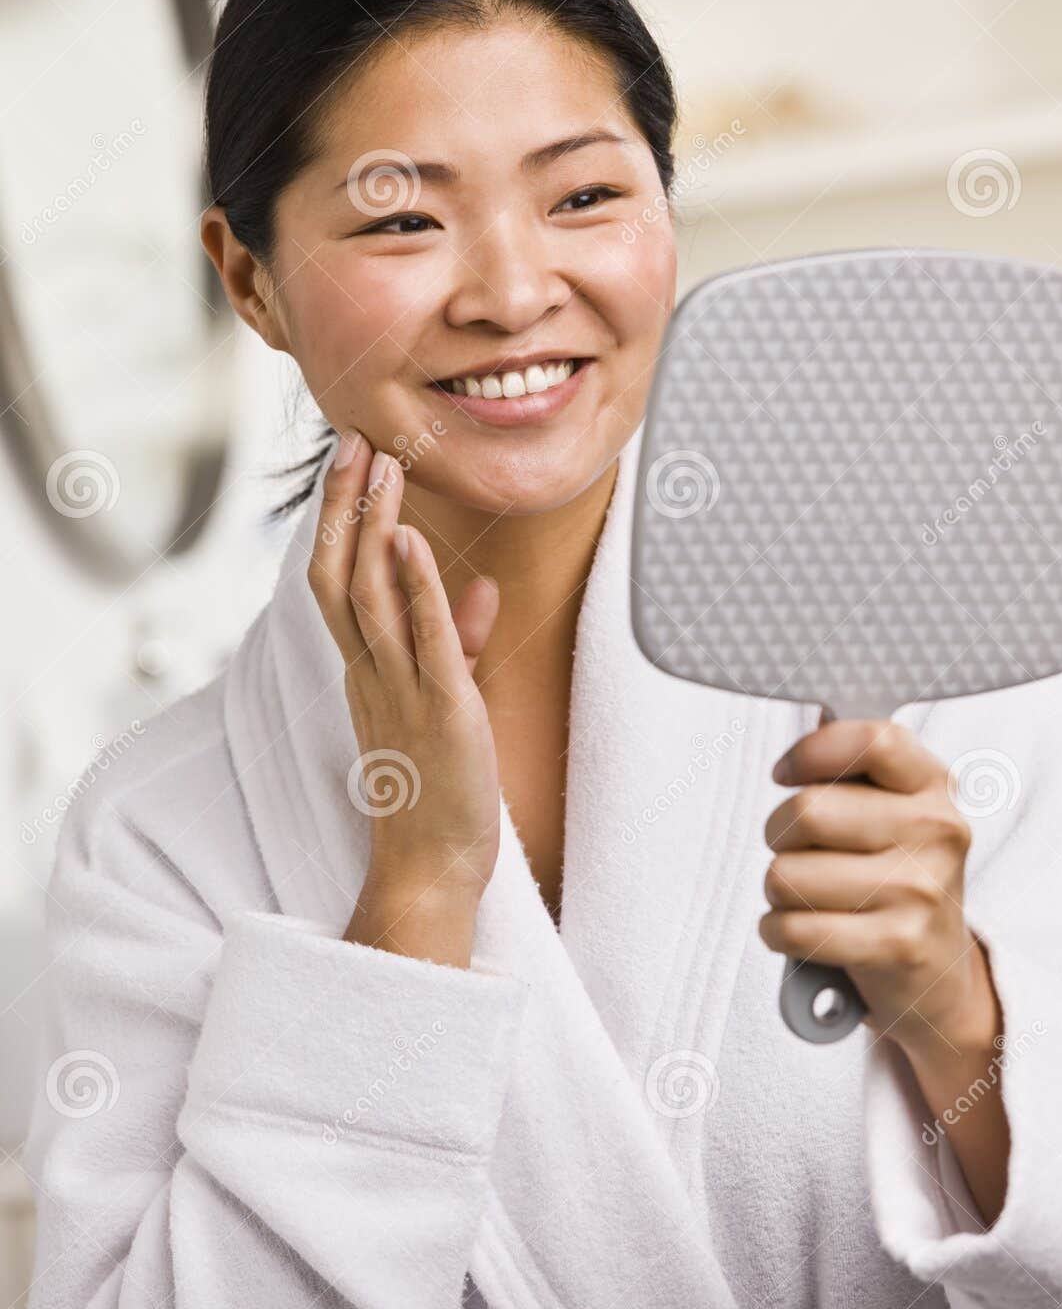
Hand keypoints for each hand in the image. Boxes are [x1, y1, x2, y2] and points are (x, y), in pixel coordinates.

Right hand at [308, 433, 502, 918]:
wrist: (430, 866)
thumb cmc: (436, 787)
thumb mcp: (445, 701)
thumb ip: (456, 641)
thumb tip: (476, 587)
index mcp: (366, 671)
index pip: (338, 581)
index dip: (340, 521)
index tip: (350, 465)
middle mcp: (372, 674)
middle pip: (338, 574)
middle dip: (344, 506)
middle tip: (353, 441)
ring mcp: (401, 691)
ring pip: (369, 595)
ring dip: (375, 527)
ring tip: (382, 466)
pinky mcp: (442, 711)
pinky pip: (423, 640)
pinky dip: (418, 587)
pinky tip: (413, 541)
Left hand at [759, 716, 999, 1058]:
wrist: (936, 972)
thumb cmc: (893, 879)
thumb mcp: (892, 813)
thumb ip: (853, 768)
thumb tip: (811, 722)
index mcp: (932, 785)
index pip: (871, 739)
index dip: (811, 753)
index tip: (786, 775)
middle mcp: (937, 831)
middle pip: (807, 811)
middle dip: (779, 836)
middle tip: (798, 852)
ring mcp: (921, 890)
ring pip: (788, 874)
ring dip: (778, 892)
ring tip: (810, 898)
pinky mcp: (898, 945)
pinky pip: (793, 928)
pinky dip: (777, 933)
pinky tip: (799, 932)